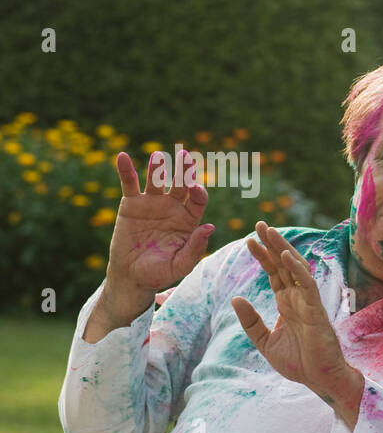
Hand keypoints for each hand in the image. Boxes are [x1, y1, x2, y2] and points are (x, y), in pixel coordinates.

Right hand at [104, 150, 213, 300]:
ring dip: (158, 167)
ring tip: (158, 156)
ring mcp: (152, 203)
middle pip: (181, 184)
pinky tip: (122, 156)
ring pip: (157, 180)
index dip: (198, 192)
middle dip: (184, 170)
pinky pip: (129, 184)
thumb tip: (210, 227)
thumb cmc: (160, 273)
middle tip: (185, 156)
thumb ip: (195, 248)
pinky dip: (126, 170)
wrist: (132, 276)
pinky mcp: (131, 204)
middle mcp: (173, 207)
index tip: (195, 188)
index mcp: (189, 220)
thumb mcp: (180, 264)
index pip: (197, 200)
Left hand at [230, 222, 358, 404]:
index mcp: (287, 304)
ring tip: (270, 232)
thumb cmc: (298, 363)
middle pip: (283, 265)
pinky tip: (286, 257)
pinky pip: (306, 285)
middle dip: (272, 244)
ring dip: (283, 249)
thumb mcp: (265, 342)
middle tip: (260, 224)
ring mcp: (308, 302)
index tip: (249, 240)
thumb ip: (251, 321)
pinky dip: (297, 270)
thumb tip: (235, 298)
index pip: (274, 273)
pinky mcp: (316, 310)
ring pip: (296, 269)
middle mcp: (297, 298)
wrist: (319, 379)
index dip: (263, 256)